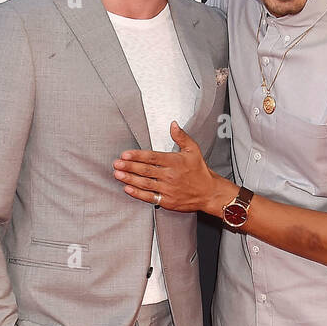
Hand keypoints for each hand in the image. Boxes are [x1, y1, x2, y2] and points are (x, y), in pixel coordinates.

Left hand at [113, 122, 232, 215]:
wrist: (209, 193)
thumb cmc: (200, 172)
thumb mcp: (193, 150)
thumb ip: (181, 137)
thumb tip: (173, 124)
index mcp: (174, 161)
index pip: (152, 157)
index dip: (137, 156)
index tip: (125, 154)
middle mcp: (170, 175)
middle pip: (145, 170)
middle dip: (129, 166)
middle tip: (116, 163)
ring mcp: (167, 189)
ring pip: (145, 183)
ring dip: (129, 179)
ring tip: (118, 174)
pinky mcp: (167, 201)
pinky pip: (150, 197)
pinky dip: (138, 194)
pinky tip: (128, 189)